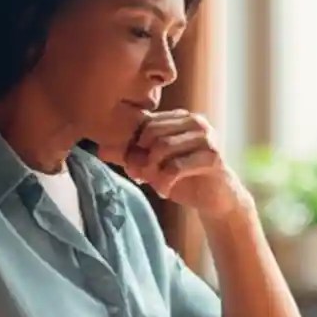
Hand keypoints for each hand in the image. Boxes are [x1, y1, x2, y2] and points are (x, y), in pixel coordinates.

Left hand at [97, 110, 252, 220]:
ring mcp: (207, 138)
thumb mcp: (153, 166)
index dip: (132, 145)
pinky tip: (165, 192)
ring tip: (153, 184)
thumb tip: (100, 149)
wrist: (216, 199)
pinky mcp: (213, 158)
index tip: (132, 168)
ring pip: (162, 147)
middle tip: (141, 177)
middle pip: (152, 132)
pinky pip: (176, 167)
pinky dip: (164, 182)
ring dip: (151, 171)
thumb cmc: (185, 178)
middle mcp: (195, 122)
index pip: (145, 122)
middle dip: (140, 158)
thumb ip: (130, 155)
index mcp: (180, 118)